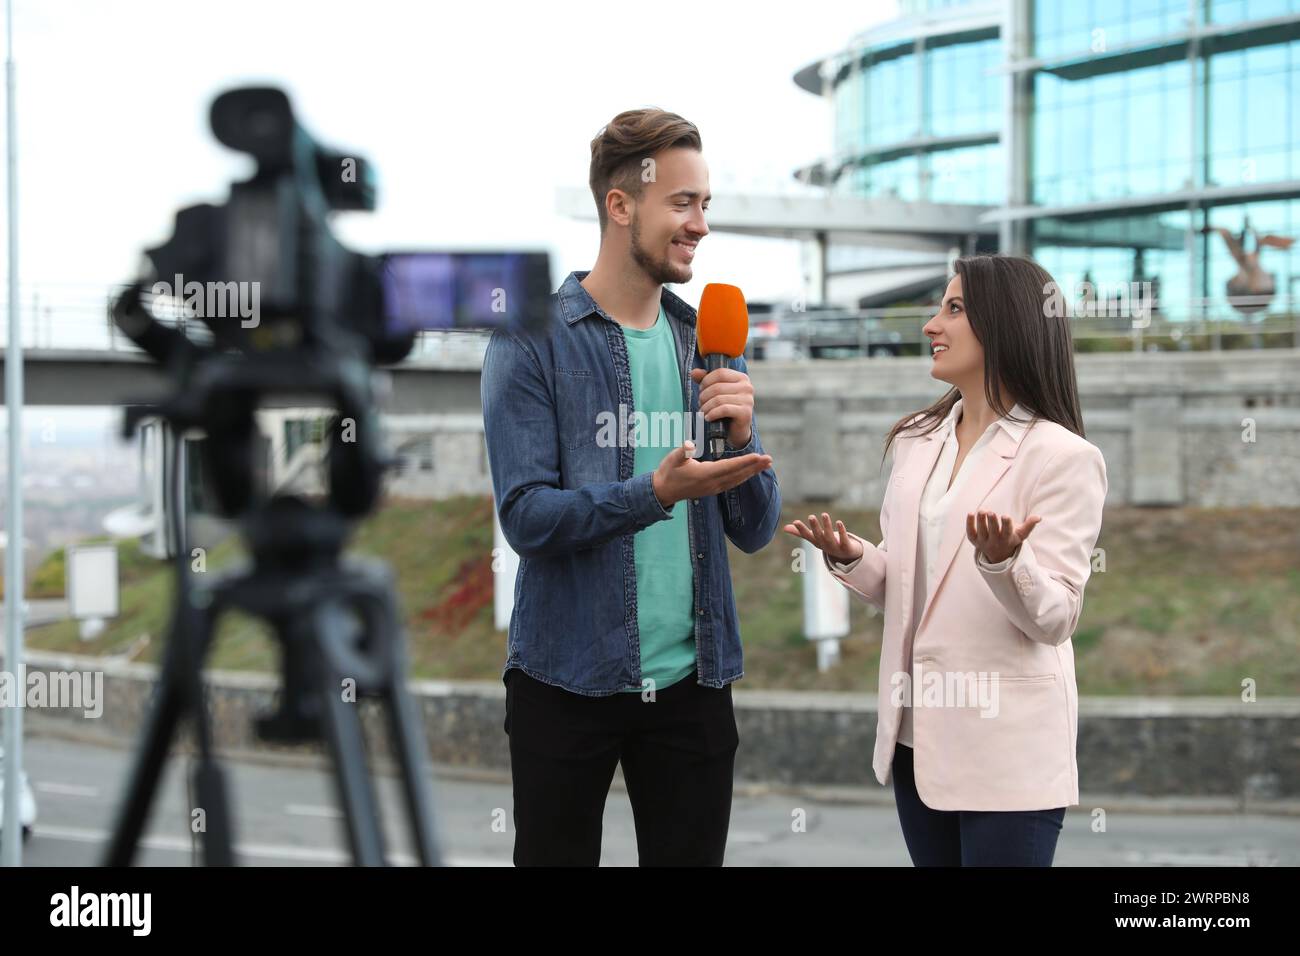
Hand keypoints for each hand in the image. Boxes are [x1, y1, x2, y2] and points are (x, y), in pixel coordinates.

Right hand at [652, 440, 771, 508]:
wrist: (663, 491)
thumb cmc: (668, 472)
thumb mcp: (672, 459)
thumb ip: (682, 451)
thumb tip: (689, 444)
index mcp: (704, 474)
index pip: (728, 467)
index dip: (743, 462)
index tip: (757, 456)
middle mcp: (712, 483)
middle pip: (737, 474)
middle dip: (754, 467)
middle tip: (769, 459)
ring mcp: (713, 488)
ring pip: (737, 479)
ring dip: (752, 472)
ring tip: (765, 464)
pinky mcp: (713, 489)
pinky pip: (732, 483)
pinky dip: (743, 476)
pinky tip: (750, 472)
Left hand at [691, 367, 752, 447]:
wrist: (736, 430)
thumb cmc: (726, 408)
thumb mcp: (716, 392)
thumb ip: (706, 380)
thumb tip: (694, 372)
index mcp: (741, 378)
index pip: (720, 373)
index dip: (706, 380)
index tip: (701, 389)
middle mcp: (747, 387)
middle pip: (718, 387)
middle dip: (704, 396)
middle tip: (700, 403)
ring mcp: (748, 400)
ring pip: (719, 399)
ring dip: (706, 406)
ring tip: (703, 411)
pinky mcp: (745, 413)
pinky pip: (723, 409)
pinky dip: (712, 414)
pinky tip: (708, 417)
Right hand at [783, 512, 863, 564]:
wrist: (847, 556)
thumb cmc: (828, 543)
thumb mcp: (814, 538)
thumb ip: (801, 532)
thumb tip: (784, 528)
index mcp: (816, 542)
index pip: (807, 535)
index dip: (801, 529)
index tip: (796, 521)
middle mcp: (825, 545)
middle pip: (819, 536)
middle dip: (815, 527)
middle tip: (811, 516)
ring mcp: (835, 547)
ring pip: (830, 537)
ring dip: (827, 526)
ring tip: (824, 514)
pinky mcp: (846, 547)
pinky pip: (844, 539)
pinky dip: (842, 531)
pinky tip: (839, 522)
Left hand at [967, 510, 1040, 563]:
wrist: (998, 554)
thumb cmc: (1011, 539)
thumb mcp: (1021, 534)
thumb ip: (1029, 525)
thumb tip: (1039, 517)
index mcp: (1007, 538)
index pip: (1007, 532)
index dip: (1006, 524)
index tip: (1006, 516)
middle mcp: (994, 541)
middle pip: (993, 532)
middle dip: (992, 522)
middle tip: (991, 512)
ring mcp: (983, 542)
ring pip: (981, 532)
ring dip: (980, 521)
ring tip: (982, 510)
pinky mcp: (974, 540)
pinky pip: (970, 532)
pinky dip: (969, 524)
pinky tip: (970, 513)